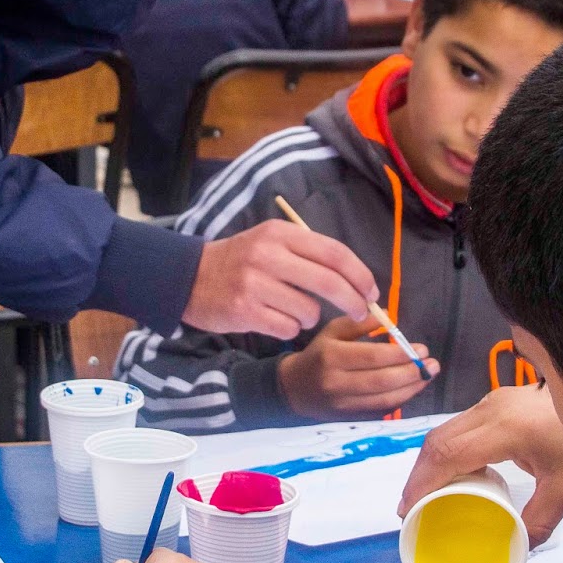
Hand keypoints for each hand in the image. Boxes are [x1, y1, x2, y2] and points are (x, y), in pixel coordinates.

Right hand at [185, 219, 377, 339]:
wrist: (190, 278)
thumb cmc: (241, 262)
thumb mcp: (271, 242)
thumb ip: (309, 255)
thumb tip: (357, 281)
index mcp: (280, 234)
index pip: (334, 253)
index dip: (360, 275)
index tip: (372, 292)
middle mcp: (268, 256)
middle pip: (329, 282)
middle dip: (353, 302)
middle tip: (361, 313)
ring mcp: (255, 284)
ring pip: (309, 311)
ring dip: (310, 318)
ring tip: (293, 311)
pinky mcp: (245, 311)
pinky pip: (288, 328)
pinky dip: (289, 328)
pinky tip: (275, 320)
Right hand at [278, 315, 437, 418]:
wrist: (296, 390)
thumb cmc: (319, 354)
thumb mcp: (333, 331)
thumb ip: (360, 322)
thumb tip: (391, 319)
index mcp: (331, 357)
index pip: (371, 357)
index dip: (400, 354)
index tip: (421, 348)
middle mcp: (336, 383)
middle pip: (381, 381)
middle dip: (411, 373)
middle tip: (431, 363)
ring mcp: (344, 405)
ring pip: (384, 400)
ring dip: (412, 388)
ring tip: (428, 374)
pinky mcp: (351, 417)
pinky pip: (382, 410)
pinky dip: (402, 399)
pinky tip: (414, 387)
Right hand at [398, 385, 562, 546]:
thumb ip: (538, 523)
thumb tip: (515, 550)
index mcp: (506, 428)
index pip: (447, 455)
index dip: (421, 483)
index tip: (409, 510)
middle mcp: (492, 408)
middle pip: (437, 441)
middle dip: (418, 476)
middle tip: (411, 508)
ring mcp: (493, 400)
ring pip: (446, 430)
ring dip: (431, 462)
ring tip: (427, 493)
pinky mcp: (499, 401)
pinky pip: (461, 426)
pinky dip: (448, 450)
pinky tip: (454, 472)